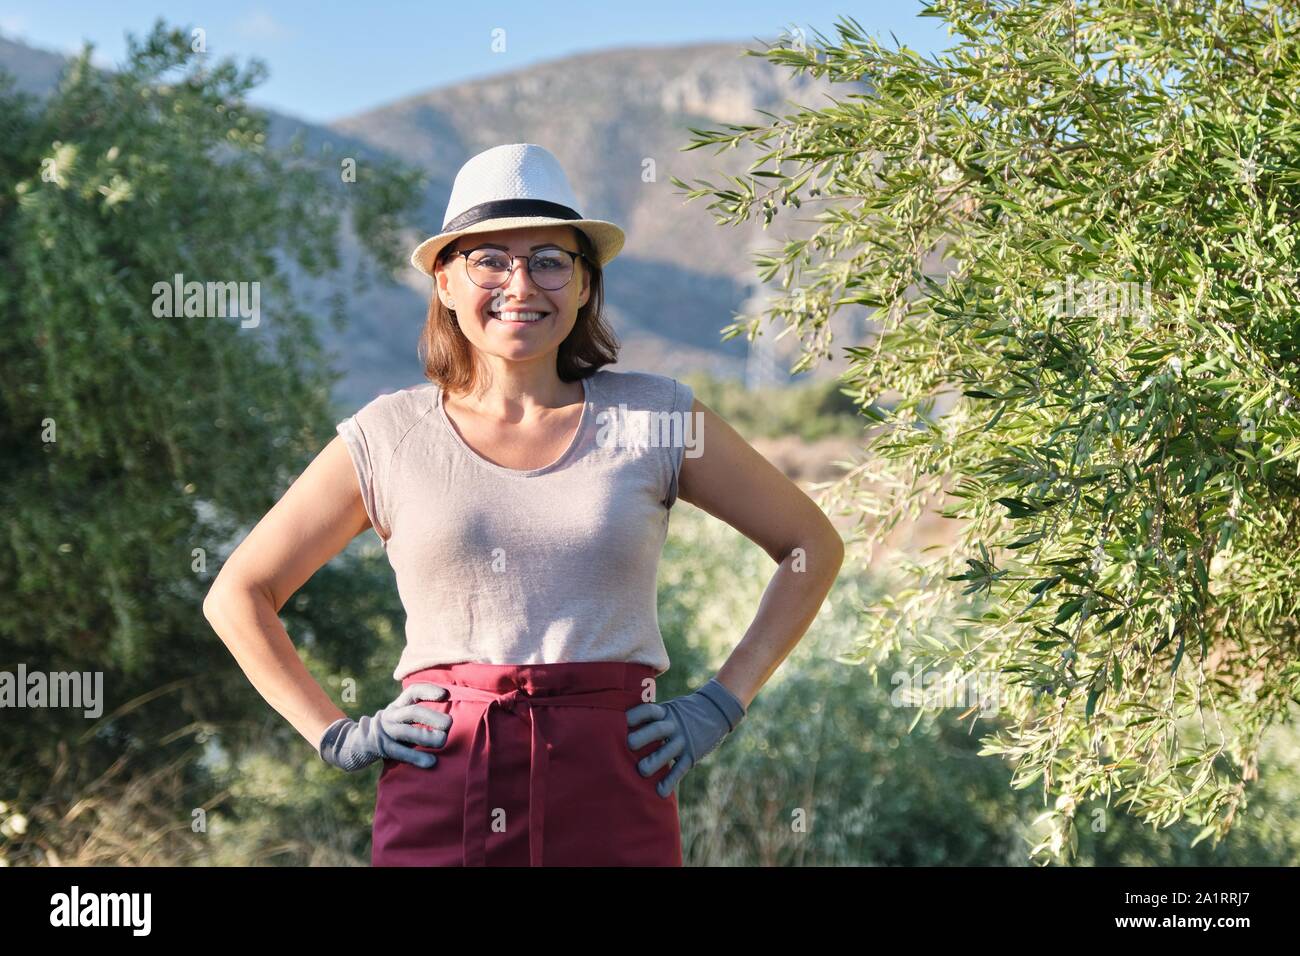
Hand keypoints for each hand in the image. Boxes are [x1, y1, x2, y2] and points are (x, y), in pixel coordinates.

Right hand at [318, 683, 451, 771]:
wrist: (357, 743)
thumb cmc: (390, 729)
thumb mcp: (400, 716)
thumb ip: (418, 714)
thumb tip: (450, 718)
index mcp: (398, 705)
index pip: (413, 692)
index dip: (428, 690)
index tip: (445, 694)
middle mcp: (391, 715)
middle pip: (412, 712)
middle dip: (431, 716)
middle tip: (449, 723)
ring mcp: (385, 732)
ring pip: (406, 732)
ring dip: (426, 736)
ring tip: (443, 740)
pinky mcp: (381, 748)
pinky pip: (400, 752)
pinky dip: (416, 758)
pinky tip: (431, 762)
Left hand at [626, 677, 745, 797]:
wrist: (716, 711)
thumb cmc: (683, 712)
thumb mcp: (669, 708)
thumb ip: (651, 717)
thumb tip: (621, 725)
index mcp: (665, 712)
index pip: (648, 711)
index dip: (634, 716)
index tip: (620, 722)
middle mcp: (673, 725)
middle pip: (656, 730)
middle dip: (642, 737)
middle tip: (628, 744)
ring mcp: (683, 740)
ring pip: (667, 752)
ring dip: (653, 762)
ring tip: (642, 771)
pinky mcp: (692, 754)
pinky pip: (680, 769)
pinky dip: (670, 781)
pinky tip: (660, 791)